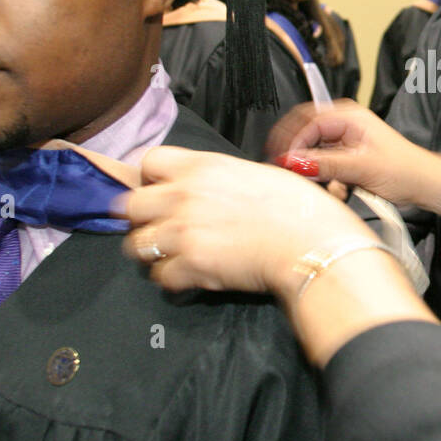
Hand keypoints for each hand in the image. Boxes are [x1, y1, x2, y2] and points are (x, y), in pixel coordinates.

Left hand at [117, 146, 374, 298]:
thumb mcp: (256, 173)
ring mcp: (182, 232)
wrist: (312, 243)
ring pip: (136, 246)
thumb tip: (209, 190)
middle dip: (142, 219)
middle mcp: (183, 195)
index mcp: (201, 166)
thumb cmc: (299, 208)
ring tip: (177, 255)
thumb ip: (219, 178)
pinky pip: (160, 276)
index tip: (162, 190)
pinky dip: (174, 279)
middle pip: (128, 206)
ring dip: (153, 252)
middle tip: (163, 228)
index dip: (151, 178)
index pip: (147, 161)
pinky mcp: (190, 266)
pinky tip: (193, 275)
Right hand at [267, 100, 440, 210]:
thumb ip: (325, 164)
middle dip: (301, 157)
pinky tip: (340, 192)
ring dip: (318, 173)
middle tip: (293, 174)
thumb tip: (293, 161)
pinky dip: (328, 181)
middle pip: (306, 135)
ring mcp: (346, 143)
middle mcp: (345, 125)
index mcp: (349, 117)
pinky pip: (325, 167)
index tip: (287, 163)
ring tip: (331, 188)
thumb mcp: (361, 167)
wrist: (426, 185)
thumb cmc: (405, 170)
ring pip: (315, 154)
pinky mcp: (348, 159)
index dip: (293, 142)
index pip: (307, 122)